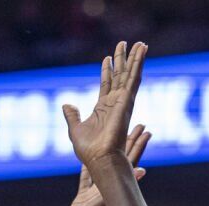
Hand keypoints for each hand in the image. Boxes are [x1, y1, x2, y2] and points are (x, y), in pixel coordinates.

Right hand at [57, 125, 150, 205]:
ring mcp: (96, 190)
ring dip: (112, 149)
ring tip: (117, 135)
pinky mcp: (83, 194)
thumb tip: (142, 171)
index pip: (130, 160)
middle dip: (130, 141)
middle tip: (140, 126)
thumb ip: (120, 187)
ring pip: (105, 163)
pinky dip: (88, 164)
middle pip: (122, 158)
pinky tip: (87, 155)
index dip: (138, 145)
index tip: (146, 130)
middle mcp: (108, 185)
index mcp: (114, 184)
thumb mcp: (104, 201)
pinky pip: (86, 174)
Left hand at [62, 41, 147, 166]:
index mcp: (103, 108)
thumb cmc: (89, 150)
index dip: (107, 71)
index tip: (107, 58)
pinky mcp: (127, 100)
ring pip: (130, 74)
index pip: (106, 84)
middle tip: (123, 43)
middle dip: (122, 60)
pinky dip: (138, 63)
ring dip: (135, 58)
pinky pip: (134, 78)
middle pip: (120, 76)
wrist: (99, 159)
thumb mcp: (75, 129)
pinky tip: (142, 51)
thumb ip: (72, 116)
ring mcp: (123, 100)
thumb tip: (67, 104)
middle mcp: (115, 103)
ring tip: (140, 43)